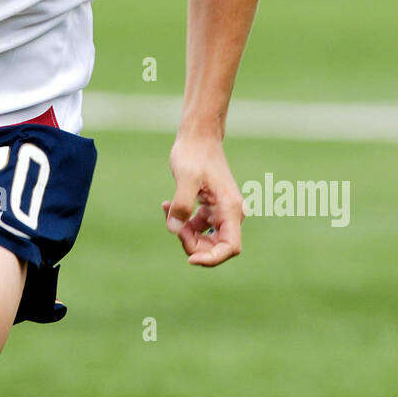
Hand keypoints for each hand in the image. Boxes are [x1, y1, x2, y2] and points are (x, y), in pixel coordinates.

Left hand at [162, 134, 243, 266]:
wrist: (198, 137)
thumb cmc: (194, 154)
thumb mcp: (185, 177)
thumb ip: (181, 204)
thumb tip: (174, 229)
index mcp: (230, 209)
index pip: (230, 247)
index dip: (212, 258)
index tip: (190, 259)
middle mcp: (230, 213)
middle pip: (216, 247)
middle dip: (192, 244)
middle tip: (174, 225)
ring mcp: (221, 212)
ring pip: (205, 239)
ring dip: (185, 233)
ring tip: (168, 209)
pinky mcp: (211, 208)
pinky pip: (198, 227)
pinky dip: (183, 223)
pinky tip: (166, 206)